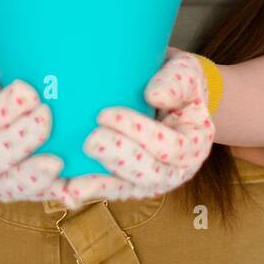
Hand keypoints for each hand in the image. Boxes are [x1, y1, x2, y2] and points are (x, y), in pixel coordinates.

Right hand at [0, 59, 64, 202]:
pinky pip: (45, 197)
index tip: (27, 91)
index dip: (2, 110)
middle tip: (46, 115)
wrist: (2, 115)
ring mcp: (1, 183)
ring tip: (57, 162)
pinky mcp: (28, 194)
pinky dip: (61, 194)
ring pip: (15, 184)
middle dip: (22, 138)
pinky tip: (79, 190)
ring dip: (35, 175)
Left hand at [45, 48, 215, 210]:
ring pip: (128, 188)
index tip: (107, 113)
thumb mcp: (184, 72)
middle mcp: (177, 170)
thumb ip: (175, 82)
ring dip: (100, 184)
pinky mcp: (130, 184)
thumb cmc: (174, 82)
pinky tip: (67, 192)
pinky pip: (110, 190)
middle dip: (119, 157)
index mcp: (195, 145)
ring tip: (73, 181)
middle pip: (150, 173)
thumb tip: (154, 96)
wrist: (164, 93)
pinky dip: (89, 191)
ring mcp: (152, 181)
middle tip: (90, 139)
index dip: (139, 132)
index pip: (170, 147)